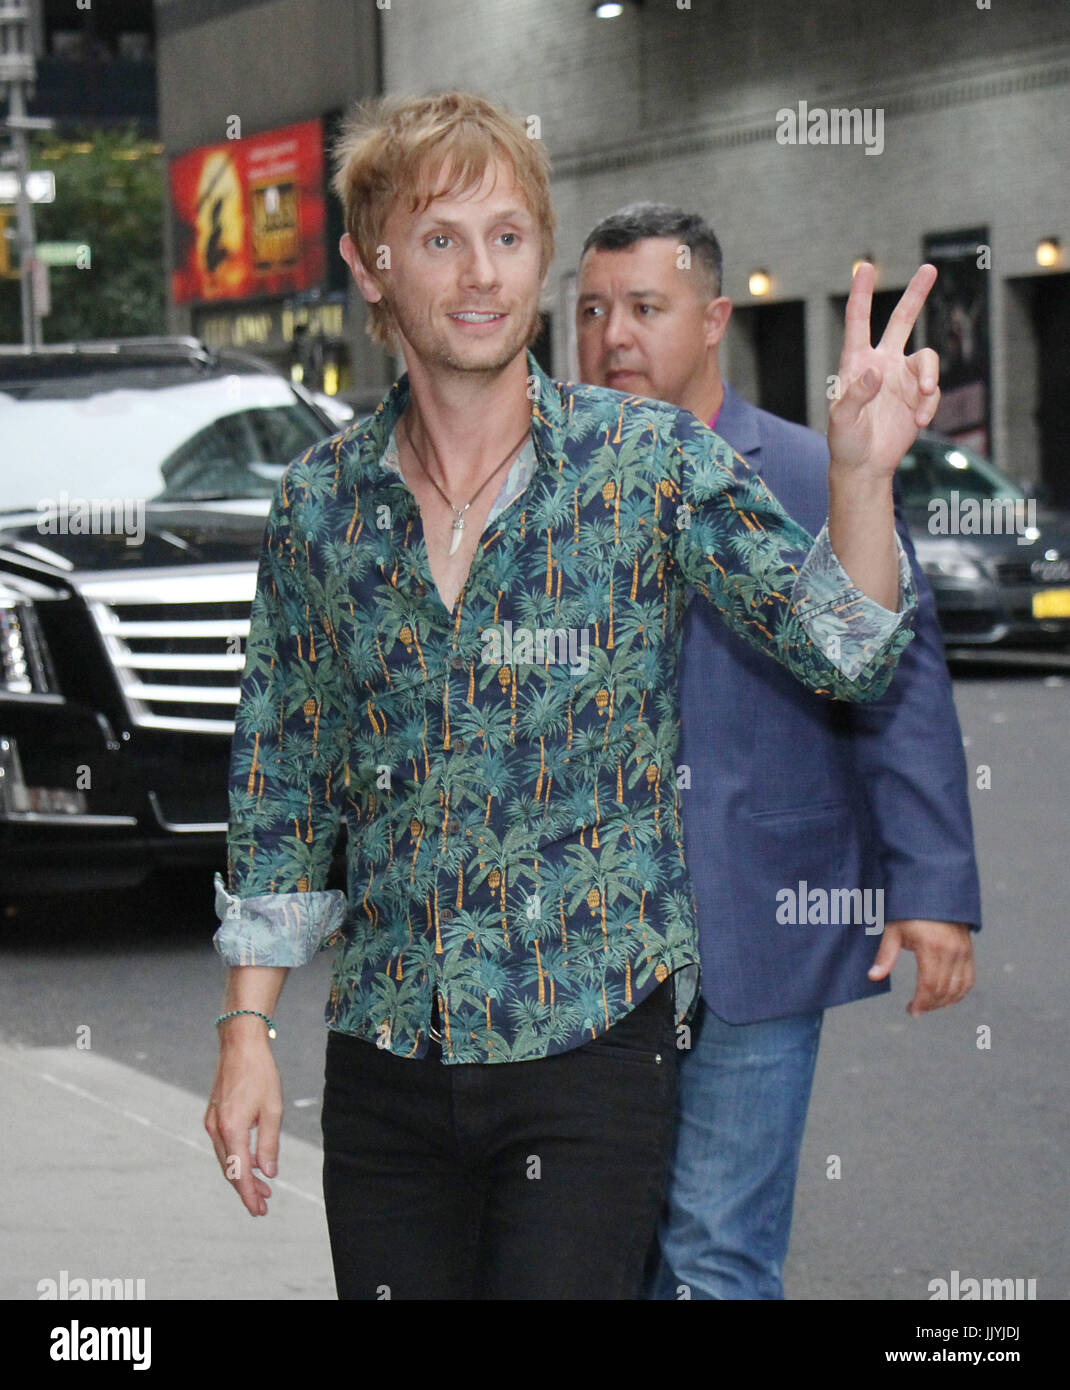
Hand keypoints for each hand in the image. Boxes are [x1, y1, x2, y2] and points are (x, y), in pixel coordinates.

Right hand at [204, 1036, 282, 1216]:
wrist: (240, 1044)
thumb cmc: (260, 1073)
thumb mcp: (272, 1110)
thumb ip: (268, 1144)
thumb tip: (268, 1173)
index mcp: (231, 1129)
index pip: (239, 1173)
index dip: (249, 1195)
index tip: (259, 1211)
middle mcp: (216, 1129)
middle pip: (230, 1170)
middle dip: (246, 1190)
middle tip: (264, 1205)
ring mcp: (212, 1122)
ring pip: (226, 1159)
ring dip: (242, 1175)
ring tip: (263, 1187)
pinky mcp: (213, 1115)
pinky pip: (224, 1145)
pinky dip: (236, 1158)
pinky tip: (252, 1162)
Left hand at [828, 262, 941, 478]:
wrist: (864, 466)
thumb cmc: (844, 442)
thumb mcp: (841, 421)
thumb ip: (855, 396)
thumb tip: (875, 372)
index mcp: (856, 362)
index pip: (858, 322)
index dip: (861, 294)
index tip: (865, 266)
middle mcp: (881, 363)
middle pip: (902, 320)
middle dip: (915, 294)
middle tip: (929, 268)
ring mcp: (902, 379)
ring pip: (927, 359)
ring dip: (931, 377)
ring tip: (926, 397)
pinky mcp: (918, 397)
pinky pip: (933, 391)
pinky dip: (929, 405)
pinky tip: (918, 422)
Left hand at [868, 918, 974, 1016]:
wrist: (935, 893)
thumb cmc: (910, 911)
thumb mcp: (894, 930)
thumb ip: (885, 955)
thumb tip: (873, 977)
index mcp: (931, 947)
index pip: (928, 985)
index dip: (921, 1003)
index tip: (912, 1011)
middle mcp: (951, 951)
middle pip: (943, 990)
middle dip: (930, 1005)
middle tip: (916, 1010)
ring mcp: (963, 952)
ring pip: (958, 988)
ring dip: (944, 1002)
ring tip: (928, 1005)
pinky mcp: (969, 951)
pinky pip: (969, 980)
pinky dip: (959, 993)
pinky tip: (946, 998)